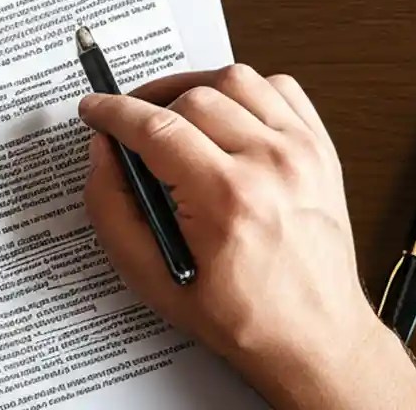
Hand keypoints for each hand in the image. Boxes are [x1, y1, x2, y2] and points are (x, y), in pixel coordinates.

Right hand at [80, 66, 415, 408]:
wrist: (313, 336)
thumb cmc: (240, 315)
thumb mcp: (149, 277)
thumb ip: (111, 208)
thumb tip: (103, 151)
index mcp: (227, 198)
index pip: (156, 127)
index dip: (114, 112)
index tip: (95, 110)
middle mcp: (270, 165)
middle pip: (193, 96)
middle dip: (151, 104)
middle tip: (133, 128)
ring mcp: (301, 152)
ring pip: (237, 79)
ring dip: (196, 90)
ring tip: (176, 116)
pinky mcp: (320, 149)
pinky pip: (280, 88)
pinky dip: (246, 91)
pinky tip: (227, 116)